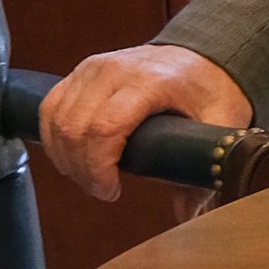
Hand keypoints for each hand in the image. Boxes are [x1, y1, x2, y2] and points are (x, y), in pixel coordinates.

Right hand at [39, 43, 254, 201]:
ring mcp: (92, 68)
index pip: (105, 128)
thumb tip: (187, 215)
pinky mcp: (79, 72)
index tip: (112, 191)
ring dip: (65, 158)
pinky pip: (50, 107)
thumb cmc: (210, 88)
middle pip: (75, 128)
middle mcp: (114, 70)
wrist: (202, 54)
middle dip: (82, 170)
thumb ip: (202, 167)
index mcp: (150, 82)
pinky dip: (53, 138)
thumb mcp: (219, 124)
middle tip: (102, 190)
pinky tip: (70, 158)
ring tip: (89, 178)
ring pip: (56, 119)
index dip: (99, 168)